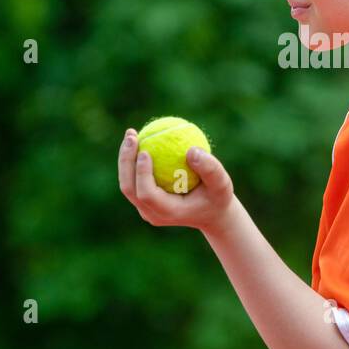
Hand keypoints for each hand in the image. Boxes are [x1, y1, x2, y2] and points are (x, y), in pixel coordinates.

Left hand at [118, 128, 236, 232]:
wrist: (212, 215)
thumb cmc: (218, 198)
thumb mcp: (222, 184)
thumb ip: (210, 168)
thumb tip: (191, 150)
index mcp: (168, 211)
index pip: (146, 194)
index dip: (141, 174)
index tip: (145, 151)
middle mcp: (152, 213)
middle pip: (129, 189)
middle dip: (125, 162)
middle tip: (132, 136)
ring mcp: (146, 209)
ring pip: (127, 184)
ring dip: (125, 159)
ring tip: (131, 133)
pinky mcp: (145, 201)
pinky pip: (134, 179)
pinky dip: (133, 161)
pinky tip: (140, 139)